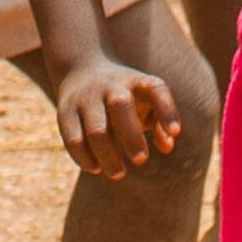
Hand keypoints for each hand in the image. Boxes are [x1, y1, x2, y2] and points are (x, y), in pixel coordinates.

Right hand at [53, 48, 183, 177]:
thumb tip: (168, 146)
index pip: (156, 89)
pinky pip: (73, 139)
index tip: (176, 132)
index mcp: (136, 82)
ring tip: (118, 174)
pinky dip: (84, 157)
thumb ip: (161, 121)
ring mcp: (86, 98)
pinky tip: (95, 168)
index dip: (167, 110)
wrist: (81, 67)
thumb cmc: (126, 94)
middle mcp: (111, 86)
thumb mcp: (146, 100)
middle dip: (131, 136)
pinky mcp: (65, 112)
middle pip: (120, 106)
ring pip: (95, 129)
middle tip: (141, 160)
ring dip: (107, 155)